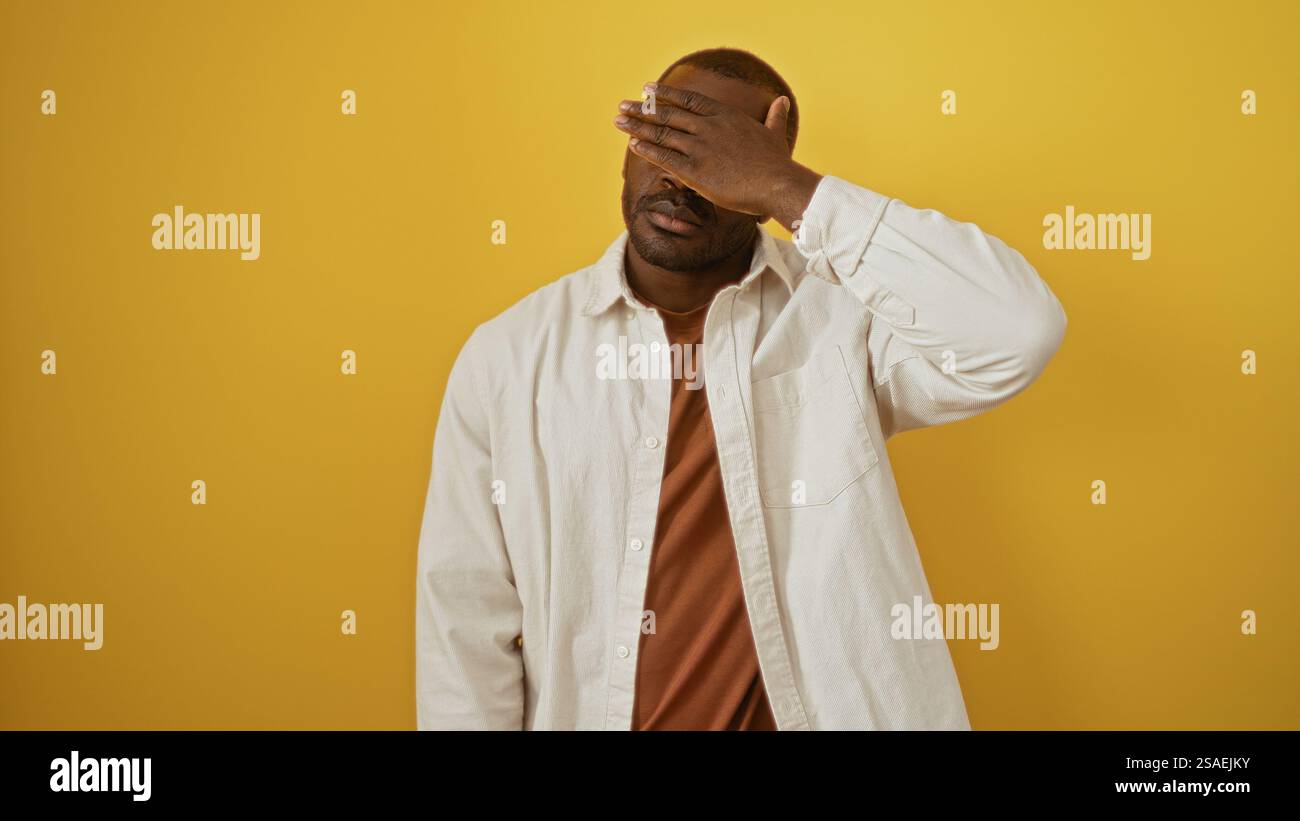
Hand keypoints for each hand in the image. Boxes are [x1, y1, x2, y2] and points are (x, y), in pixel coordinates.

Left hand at [613, 82, 821, 230]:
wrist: (777, 184)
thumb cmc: (777, 163)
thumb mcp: (775, 132)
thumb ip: (775, 116)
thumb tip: (783, 101)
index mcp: (725, 115)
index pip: (689, 99)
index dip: (665, 94)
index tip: (647, 89)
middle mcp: (708, 127)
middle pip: (668, 114)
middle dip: (643, 109)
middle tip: (623, 105)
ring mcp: (700, 148)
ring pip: (662, 134)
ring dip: (637, 127)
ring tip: (619, 121)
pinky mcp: (695, 171)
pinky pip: (665, 158)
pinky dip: (647, 150)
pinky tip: (633, 145)